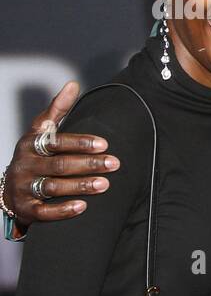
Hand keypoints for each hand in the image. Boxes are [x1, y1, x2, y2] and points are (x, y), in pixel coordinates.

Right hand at [3, 82, 117, 227]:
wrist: (9, 189)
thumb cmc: (34, 155)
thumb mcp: (40, 131)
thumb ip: (56, 109)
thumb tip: (73, 84)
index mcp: (31, 145)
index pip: (56, 142)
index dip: (80, 143)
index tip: (104, 144)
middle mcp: (26, 165)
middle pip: (59, 165)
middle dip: (88, 164)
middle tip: (114, 163)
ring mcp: (24, 188)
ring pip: (53, 187)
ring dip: (80, 186)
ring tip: (105, 184)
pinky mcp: (26, 209)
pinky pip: (44, 211)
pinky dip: (63, 210)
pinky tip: (83, 207)